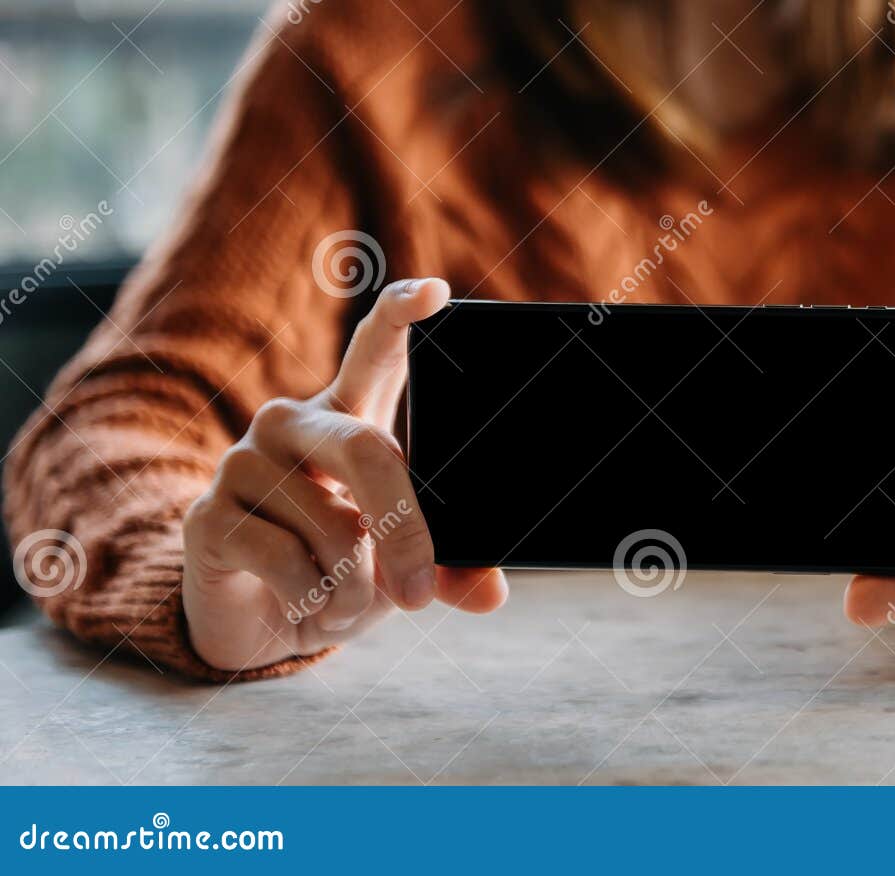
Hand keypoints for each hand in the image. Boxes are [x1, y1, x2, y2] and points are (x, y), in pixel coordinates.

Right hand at [181, 278, 507, 671]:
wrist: (260, 621)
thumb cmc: (342, 571)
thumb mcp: (402, 564)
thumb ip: (449, 568)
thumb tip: (492, 595)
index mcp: (349, 416)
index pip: (374, 350)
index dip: (401, 316)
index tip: (434, 292)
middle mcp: (292, 424)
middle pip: (367, 451)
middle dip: (406, 529)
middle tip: (421, 590)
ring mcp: (243, 463)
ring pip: (333, 526)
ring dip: (356, 588)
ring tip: (344, 600)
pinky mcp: (208, 515)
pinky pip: (286, 561)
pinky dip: (312, 601)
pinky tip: (302, 602)